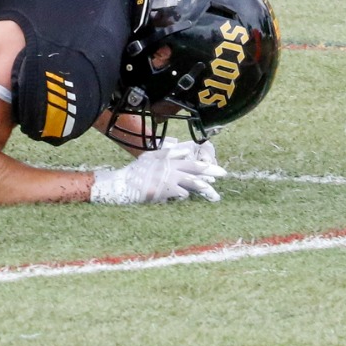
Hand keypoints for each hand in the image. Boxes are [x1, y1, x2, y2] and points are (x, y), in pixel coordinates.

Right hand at [88, 141, 226, 204]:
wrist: (123, 184)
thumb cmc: (137, 171)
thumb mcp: (152, 157)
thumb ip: (168, 152)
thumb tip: (186, 149)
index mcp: (168, 159)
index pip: (190, 161)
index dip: (205, 165)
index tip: (218, 170)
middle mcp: (168, 168)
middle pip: (193, 169)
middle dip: (209, 172)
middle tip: (223, 174)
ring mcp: (165, 179)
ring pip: (188, 181)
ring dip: (201, 185)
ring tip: (212, 191)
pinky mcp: (160, 190)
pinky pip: (176, 192)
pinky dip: (182, 194)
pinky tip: (187, 196)